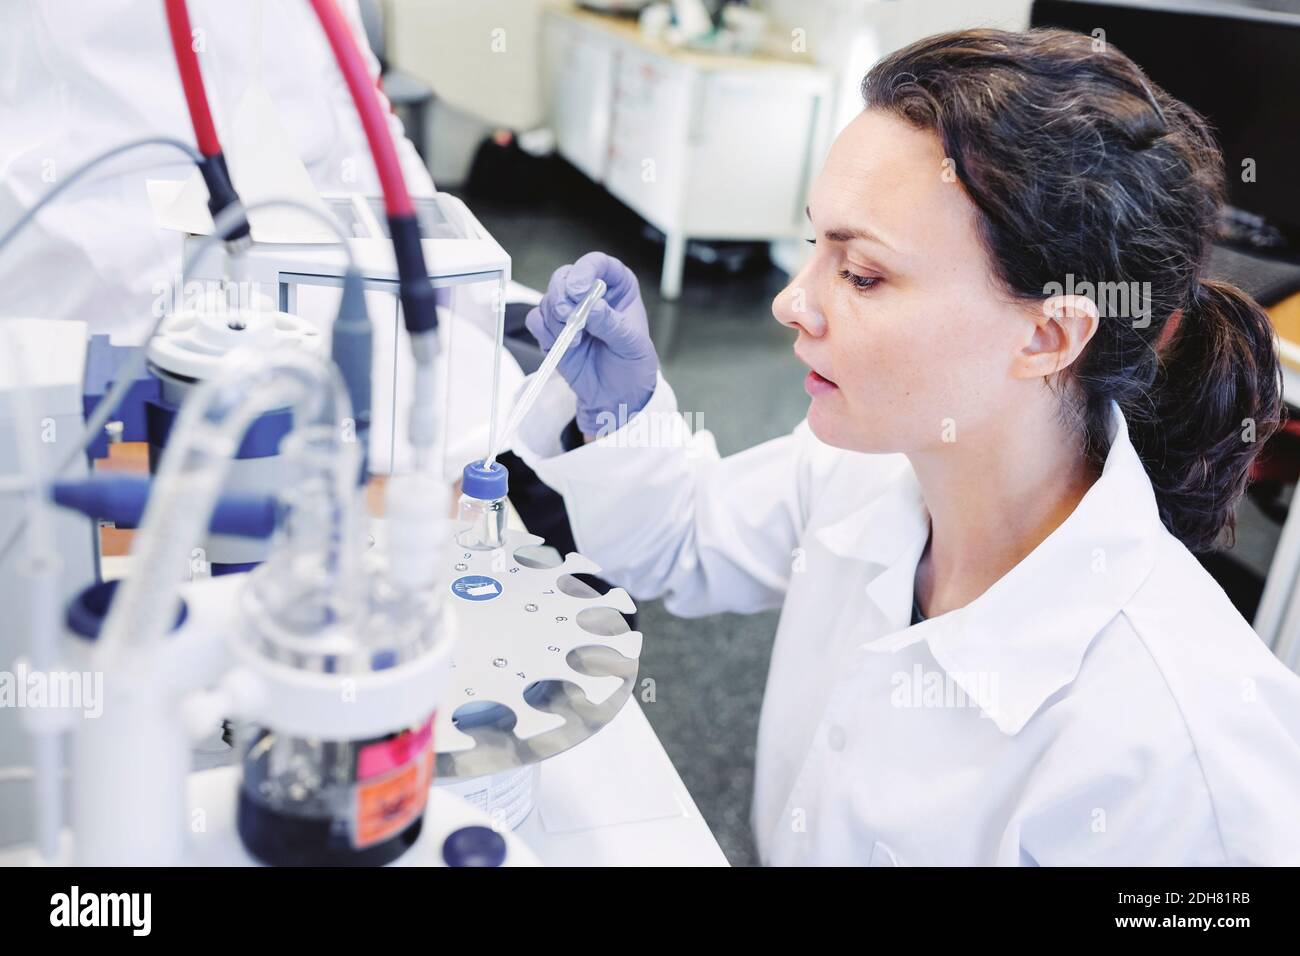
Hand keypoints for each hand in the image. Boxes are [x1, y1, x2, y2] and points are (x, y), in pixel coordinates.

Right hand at [525, 251, 659, 436]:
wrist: (618, 395)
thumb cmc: (632, 365)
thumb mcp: (631, 344)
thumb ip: (611, 324)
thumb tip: (592, 308)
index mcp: (618, 287)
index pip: (598, 264)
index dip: (585, 271)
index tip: (579, 291)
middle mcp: (591, 294)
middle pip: (564, 277)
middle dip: (562, 297)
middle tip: (569, 318)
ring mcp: (570, 311)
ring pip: (548, 299)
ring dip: (556, 321)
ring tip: (576, 342)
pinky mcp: (553, 330)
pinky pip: (536, 320)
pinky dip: (544, 332)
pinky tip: (564, 346)